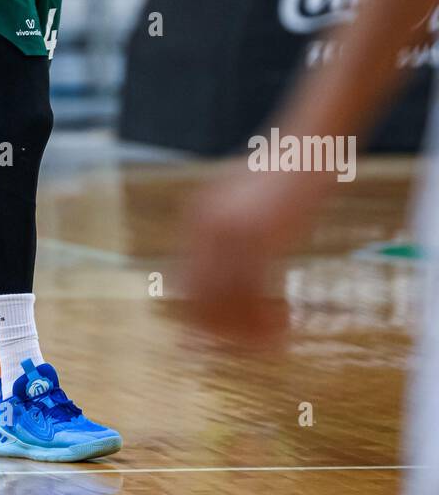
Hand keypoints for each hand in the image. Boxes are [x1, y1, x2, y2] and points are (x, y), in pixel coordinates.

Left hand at [180, 166, 295, 343]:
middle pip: (201, 304)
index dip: (205, 322)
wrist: (308, 147)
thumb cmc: (281, 177)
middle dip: (226, 335)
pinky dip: (269, 321)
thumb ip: (223, 234)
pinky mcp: (260, 237)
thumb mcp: (239, 201)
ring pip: (228, 306)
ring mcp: (230, 232)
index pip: (187, 289)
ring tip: (276, 340)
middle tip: (255, 347)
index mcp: (195, 220)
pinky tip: (286, 326)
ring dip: (251, 333)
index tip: (229, 341)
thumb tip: (220, 284)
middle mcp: (206, 227)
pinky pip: (255, 295)